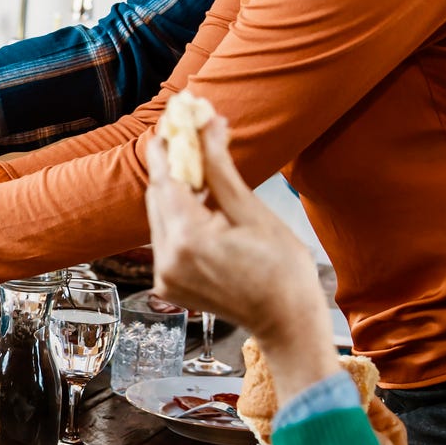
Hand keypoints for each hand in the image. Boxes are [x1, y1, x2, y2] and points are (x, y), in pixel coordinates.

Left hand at [143, 118, 332, 398]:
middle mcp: (167, 258)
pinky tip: (201, 204)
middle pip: (159, 197)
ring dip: (176, 190)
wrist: (286, 324)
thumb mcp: (253, 212)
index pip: (166, 179)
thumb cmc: (282, 270)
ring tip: (199, 166)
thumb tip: (208, 125)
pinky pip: (165, 238)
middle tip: (188, 135)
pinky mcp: (168, 284)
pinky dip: (179, 217)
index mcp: (189, 239)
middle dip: (173, 165)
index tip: (173, 120)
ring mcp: (164, 275)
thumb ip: (221, 169)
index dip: (169, 146)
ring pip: (160, 217)